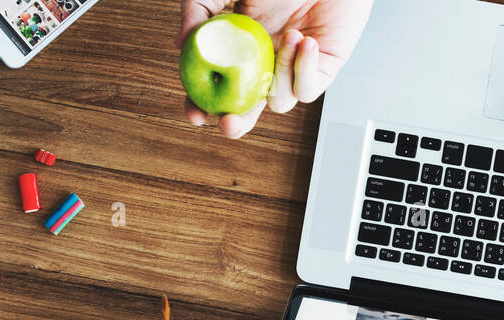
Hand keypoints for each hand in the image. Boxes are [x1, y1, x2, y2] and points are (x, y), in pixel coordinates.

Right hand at [179, 0, 373, 137]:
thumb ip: (199, 10)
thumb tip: (181, 44)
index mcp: (240, 46)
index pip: (218, 86)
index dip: (204, 105)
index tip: (195, 114)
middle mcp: (265, 62)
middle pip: (247, 110)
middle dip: (236, 124)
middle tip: (229, 123)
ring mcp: (293, 67)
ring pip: (279, 102)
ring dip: (280, 76)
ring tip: (290, 35)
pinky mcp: (322, 69)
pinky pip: (307, 91)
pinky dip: (303, 69)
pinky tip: (304, 40)